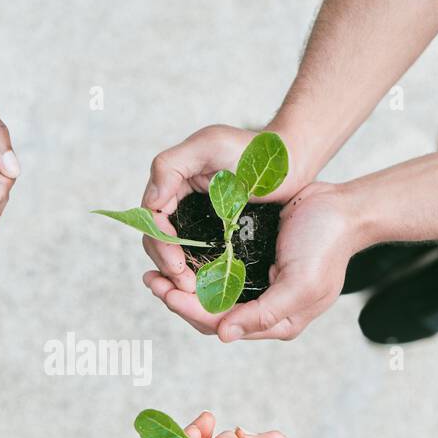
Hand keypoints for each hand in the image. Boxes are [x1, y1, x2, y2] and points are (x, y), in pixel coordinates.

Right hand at [140, 124, 312, 291]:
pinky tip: (206, 286)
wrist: (287, 162)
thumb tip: (151, 203)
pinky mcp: (215, 235)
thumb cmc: (250, 149)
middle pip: (158, 242)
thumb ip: (170, 166)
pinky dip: (198, 272)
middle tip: (186, 286)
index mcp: (171, 186)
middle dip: (167, 265)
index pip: (151, 221)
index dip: (160, 245)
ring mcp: (196, 221)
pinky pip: (198, 257)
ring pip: (175, 253)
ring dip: (179, 274)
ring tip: (195, 291)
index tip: (176, 265)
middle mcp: (178, 205)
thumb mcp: (208, 146)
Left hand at [143, 182, 364, 341]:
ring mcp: (256, 286)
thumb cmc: (328, 245)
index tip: (166, 293)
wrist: (344, 208)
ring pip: (209, 296)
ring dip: (181, 286)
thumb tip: (225, 336)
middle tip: (152, 281)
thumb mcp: (302, 284)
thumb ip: (265, 313)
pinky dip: (195, 269)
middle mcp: (263, 309)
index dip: (190, 311)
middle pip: (210, 314)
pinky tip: (178, 259)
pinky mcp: (251, 263)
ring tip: (156, 274)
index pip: (222, 325)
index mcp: (276, 322)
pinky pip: (216, 274)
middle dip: (178, 299)